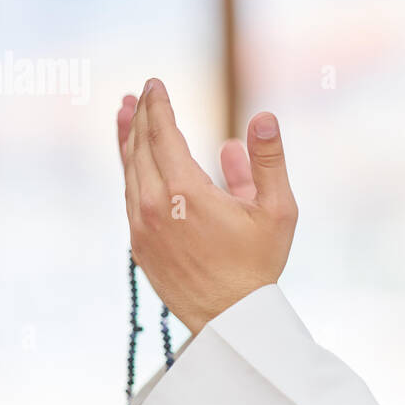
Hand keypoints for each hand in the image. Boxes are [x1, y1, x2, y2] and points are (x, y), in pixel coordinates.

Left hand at [115, 79, 297, 335]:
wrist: (230, 320)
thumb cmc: (260, 264)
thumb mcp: (278, 210)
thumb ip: (268, 160)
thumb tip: (264, 116)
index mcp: (186, 192)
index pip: (162, 133)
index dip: (158, 105)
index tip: (155, 84)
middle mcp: (154, 205)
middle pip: (139, 146)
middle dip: (140, 115)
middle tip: (141, 93)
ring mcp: (140, 226)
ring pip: (128, 170)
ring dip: (127, 138)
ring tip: (125, 113)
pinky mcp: (137, 244)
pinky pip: (128, 194)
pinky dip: (129, 168)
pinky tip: (134, 159)